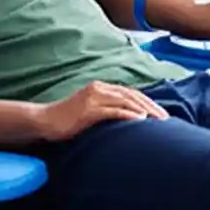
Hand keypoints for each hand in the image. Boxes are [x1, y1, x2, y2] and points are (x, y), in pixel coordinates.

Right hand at [36, 81, 168, 141]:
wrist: (44, 122)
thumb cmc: (66, 120)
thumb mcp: (90, 111)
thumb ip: (106, 110)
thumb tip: (127, 119)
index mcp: (100, 88)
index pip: (130, 93)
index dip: (148, 102)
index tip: (161, 113)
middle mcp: (99, 89)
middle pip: (132, 95)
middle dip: (151, 106)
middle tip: (166, 118)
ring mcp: (93, 98)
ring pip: (126, 101)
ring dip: (145, 110)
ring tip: (159, 121)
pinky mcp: (88, 110)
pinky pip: (113, 111)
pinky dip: (129, 114)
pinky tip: (141, 120)